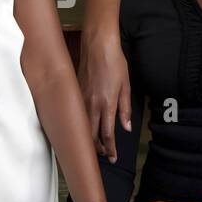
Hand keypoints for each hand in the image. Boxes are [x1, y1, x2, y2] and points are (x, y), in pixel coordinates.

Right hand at [79, 31, 131, 161]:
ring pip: (83, 127)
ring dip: (89, 139)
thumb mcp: (126, 85)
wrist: (97, 45)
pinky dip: (82, 125)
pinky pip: (78, 114)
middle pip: (92, 135)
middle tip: (105, 155)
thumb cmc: (114, 62)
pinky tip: (85, 128)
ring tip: (96, 146)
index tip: (113, 157)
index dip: (110, 149)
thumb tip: (126, 127)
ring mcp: (82, 99)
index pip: (107, 134)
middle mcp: (92, 104)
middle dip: (98, 148)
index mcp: (107, 104)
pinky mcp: (76, 93)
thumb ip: (125, 108)